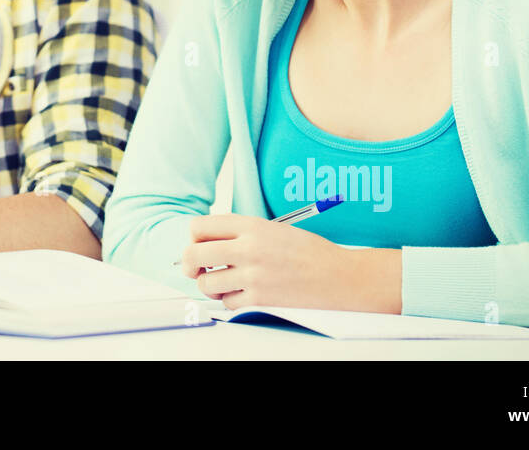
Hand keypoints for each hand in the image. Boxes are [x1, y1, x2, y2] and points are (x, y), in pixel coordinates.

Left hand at [180, 213, 356, 310]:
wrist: (339, 276)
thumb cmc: (308, 251)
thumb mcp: (273, 229)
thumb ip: (241, 232)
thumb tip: (207, 242)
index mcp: (251, 226)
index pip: (200, 226)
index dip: (194, 237)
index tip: (199, 244)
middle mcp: (248, 248)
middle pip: (194, 254)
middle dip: (189, 263)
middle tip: (195, 268)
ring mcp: (253, 275)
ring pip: (206, 282)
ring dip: (209, 285)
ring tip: (221, 282)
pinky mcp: (259, 299)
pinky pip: (226, 302)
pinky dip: (229, 300)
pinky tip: (240, 293)